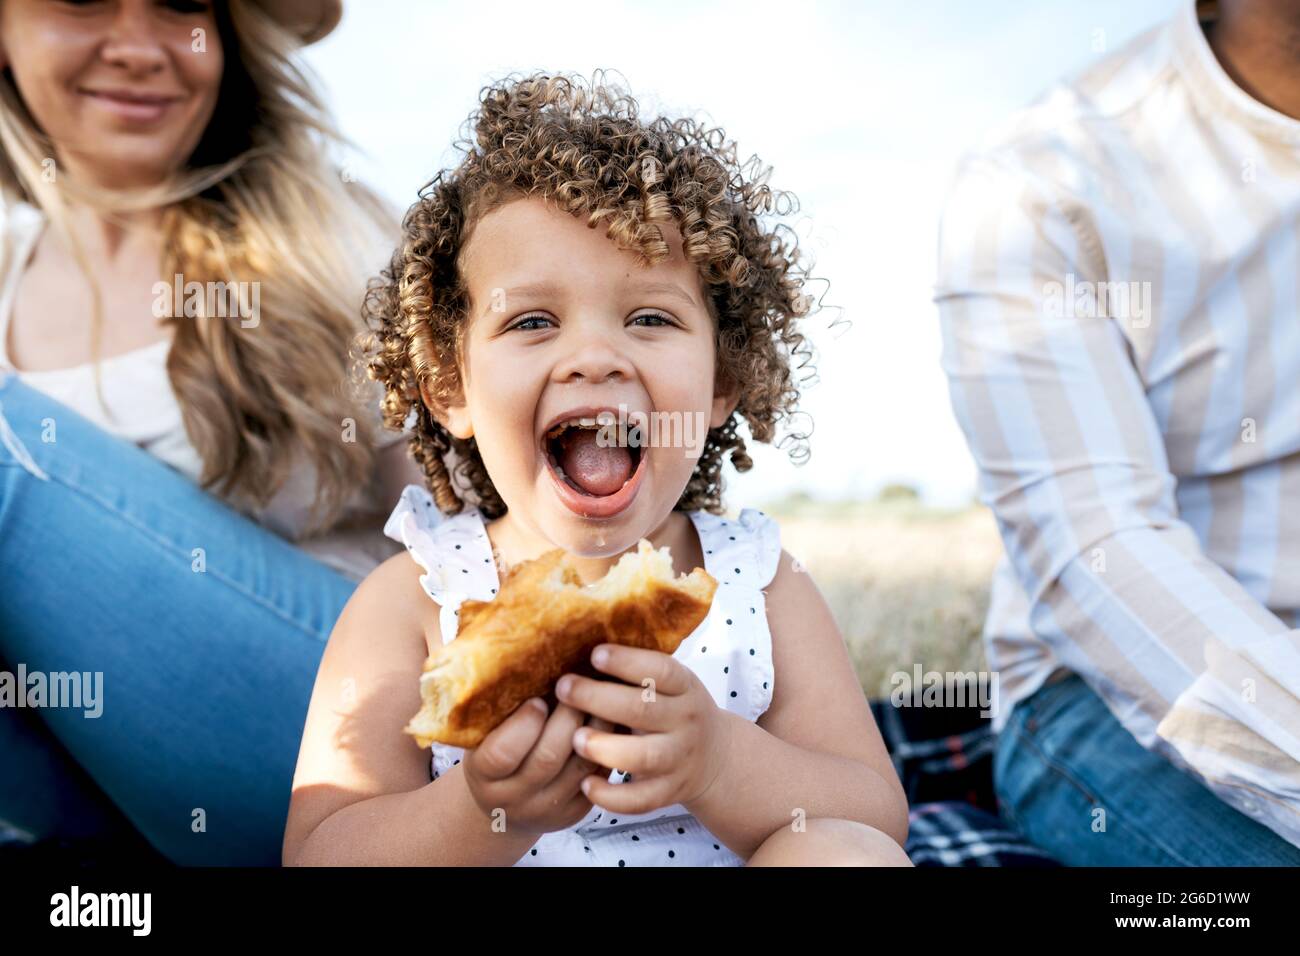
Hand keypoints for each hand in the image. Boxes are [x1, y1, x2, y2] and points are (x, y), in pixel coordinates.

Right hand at [462, 697, 613, 836]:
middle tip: (577, 688)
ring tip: (603, 695)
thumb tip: (530, 661)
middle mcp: (513, 798)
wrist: (505, 805)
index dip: (524, 723)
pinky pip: (599, 775)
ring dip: (597, 727)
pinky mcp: (576, 811)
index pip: (501, 753)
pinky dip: (609, 744)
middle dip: (567, 717)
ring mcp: (547, 809)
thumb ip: (500, 711)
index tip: (537, 699)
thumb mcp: (485, 736)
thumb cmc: (496, 752)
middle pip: (548, 758)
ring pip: (581, 766)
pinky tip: (612, 719)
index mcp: (483, 775)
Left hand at [555, 643, 731, 814]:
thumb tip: (579, 644)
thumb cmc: (674, 710)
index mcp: (685, 686)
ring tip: (574, 739)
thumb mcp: (670, 684)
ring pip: (644, 757)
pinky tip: (586, 784)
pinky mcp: (669, 791)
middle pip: (644, 710)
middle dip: (599, 699)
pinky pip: (641, 800)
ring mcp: (679, 758)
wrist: (715, 757)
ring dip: (606, 748)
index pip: (660, 670)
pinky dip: (612, 797)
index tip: (594, 654)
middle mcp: (685, 720)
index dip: (627, 662)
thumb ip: (637, 672)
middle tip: (564, 688)